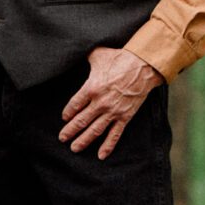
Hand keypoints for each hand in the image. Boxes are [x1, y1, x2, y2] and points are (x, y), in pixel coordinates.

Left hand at [59, 46, 163, 160]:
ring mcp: (113, 111)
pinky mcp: (124, 117)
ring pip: (95, 130)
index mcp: (91, 87)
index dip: (68, 113)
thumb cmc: (119, 58)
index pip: (74, 105)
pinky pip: (114, 134)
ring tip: (74, 148)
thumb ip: (86, 57)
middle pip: (81, 121)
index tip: (64, 118)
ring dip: (83, 141)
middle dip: (70, 131)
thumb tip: (76, 50)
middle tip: (62, 138)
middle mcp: (100, 103)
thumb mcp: (98, 54)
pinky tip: (101, 155)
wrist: (143, 67)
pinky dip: (108, 146)